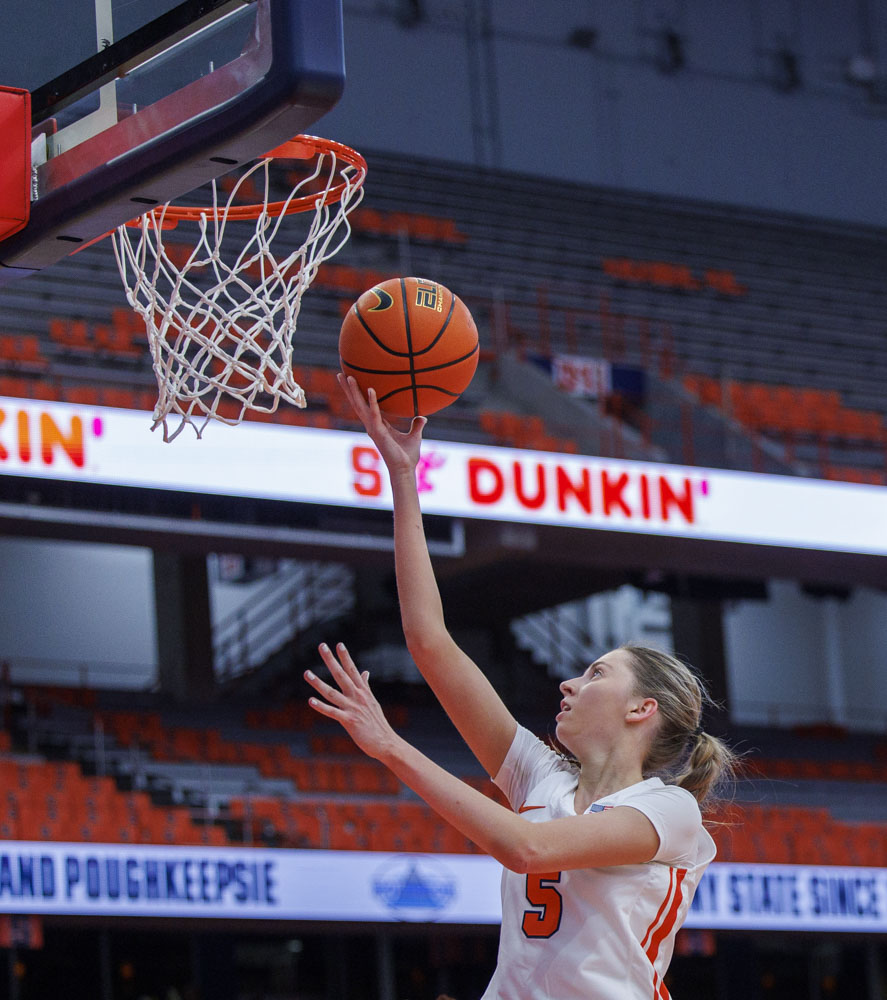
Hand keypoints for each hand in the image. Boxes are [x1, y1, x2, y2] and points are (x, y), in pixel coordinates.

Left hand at [305, 642, 398, 762]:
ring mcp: (352, 708)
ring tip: (306, 673)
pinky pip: (332, 712)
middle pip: (341, 675)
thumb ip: (366, 686)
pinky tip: (310, 700)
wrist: (385, 742)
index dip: (345, 657)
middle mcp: (357, 696)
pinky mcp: (348, 720)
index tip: (338, 644)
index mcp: (363, 691)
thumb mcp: (372, 701)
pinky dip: (321, 706)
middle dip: (331, 660)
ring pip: (332, 692)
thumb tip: (365, 672)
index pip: (352, 670)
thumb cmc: (377, 723)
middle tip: (322, 646)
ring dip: (318, 683)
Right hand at [338, 373, 425, 475]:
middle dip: (348, 389)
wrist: (405, 469)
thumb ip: (416, 425)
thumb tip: (422, 417)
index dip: (357, 394)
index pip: (364, 406)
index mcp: (377, 425)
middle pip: (356, 403)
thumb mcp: (414, 436)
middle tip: (340, 373)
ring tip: (347, 376)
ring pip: (360, 407)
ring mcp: (373, 429)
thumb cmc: (407, 456)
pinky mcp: (379, 433)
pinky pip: (375, 414)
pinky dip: (372, 402)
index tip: (351, 380)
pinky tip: (370, 389)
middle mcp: (371, 425)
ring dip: (354, 391)